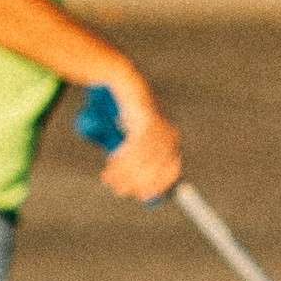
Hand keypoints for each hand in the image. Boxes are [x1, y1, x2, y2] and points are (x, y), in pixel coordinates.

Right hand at [101, 71, 182, 202]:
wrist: (121, 83)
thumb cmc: (122, 112)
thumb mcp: (128, 139)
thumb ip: (129, 160)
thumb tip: (129, 186)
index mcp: (170, 142)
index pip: (171, 172)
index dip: (157, 187)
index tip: (141, 197)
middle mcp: (170, 136)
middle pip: (158, 169)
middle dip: (137, 183)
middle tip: (117, 190)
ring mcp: (160, 129)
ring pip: (144, 161)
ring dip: (125, 174)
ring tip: (109, 179)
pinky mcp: (147, 122)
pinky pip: (135, 148)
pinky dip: (122, 160)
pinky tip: (111, 165)